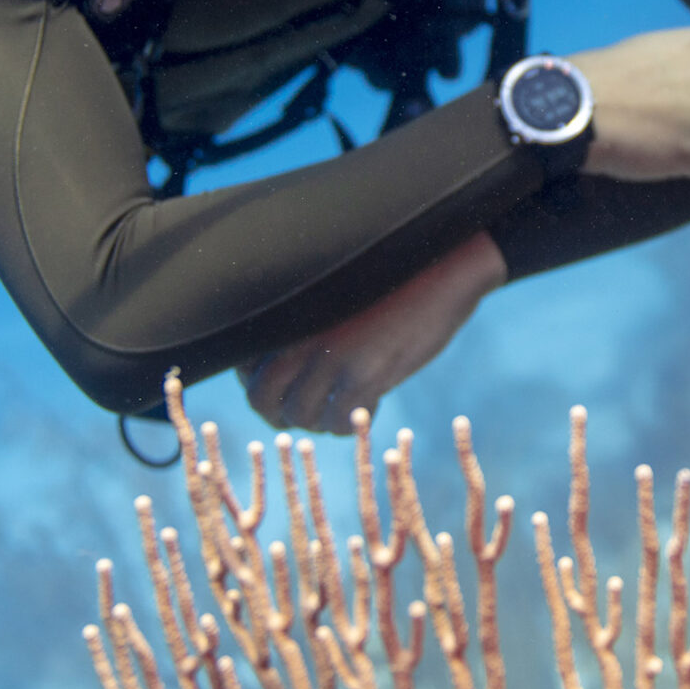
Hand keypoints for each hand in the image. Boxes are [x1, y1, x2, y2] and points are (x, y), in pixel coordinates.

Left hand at [236, 232, 507, 431]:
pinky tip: (370, 403)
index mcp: (287, 310)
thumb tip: (290, 358)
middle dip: (278, 414)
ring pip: (299, 414)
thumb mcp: (333, 291)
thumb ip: (306, 320)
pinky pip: (337, 421)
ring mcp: (329, 357)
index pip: (245, 365)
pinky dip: (346, 424)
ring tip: (338, 409)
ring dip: (315, 421)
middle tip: (302, 414)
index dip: (258, 386)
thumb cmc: (390, 273)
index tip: (282, 390)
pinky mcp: (364, 375)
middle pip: (261, 398)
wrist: (444, 265)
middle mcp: (297, 335)